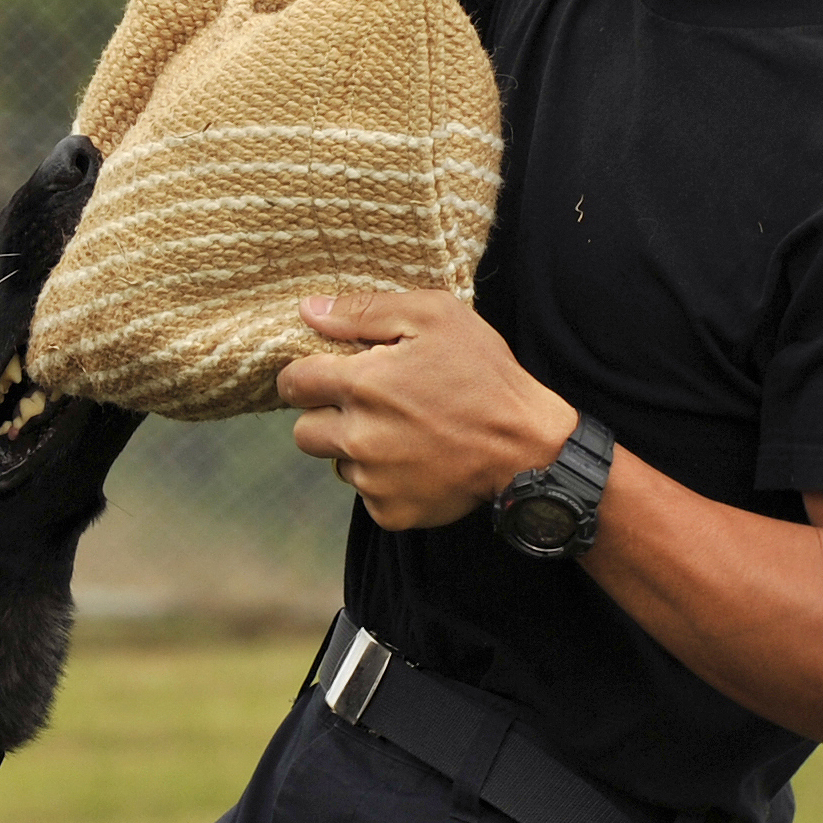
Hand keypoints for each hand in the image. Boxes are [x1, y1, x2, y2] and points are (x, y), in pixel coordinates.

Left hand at [276, 291, 577, 529]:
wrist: (530, 447)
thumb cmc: (485, 376)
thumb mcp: (435, 317)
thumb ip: (365, 311)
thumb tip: (308, 311)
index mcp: (361, 385)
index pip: (292, 383)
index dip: (307, 376)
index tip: (329, 376)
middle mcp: (357, 437)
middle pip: (303, 431)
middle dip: (326, 417)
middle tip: (371, 407)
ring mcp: (373, 480)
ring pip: (337, 463)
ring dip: (357, 450)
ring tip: (403, 433)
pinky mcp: (391, 511)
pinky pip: (367, 494)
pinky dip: (384, 481)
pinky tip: (418, 462)